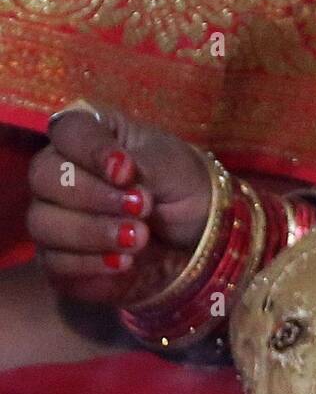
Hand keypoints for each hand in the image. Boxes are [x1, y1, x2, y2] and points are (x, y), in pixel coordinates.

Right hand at [27, 102, 211, 305]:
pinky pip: (55, 262)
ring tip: (140, 237)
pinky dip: (91, 263)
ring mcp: (53, 213)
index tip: (126, 172)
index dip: (92, 151)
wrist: (194, 230)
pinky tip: (124, 262)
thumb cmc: (178, 182)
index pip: (68, 130)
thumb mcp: (170, 165)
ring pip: (43, 222)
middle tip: (141, 206)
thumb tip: (117, 172)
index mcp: (91, 132)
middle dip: (93, 195)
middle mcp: (60, 169)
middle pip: (44, 176)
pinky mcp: (56, 256)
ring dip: (93, 231)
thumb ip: (142, 164)